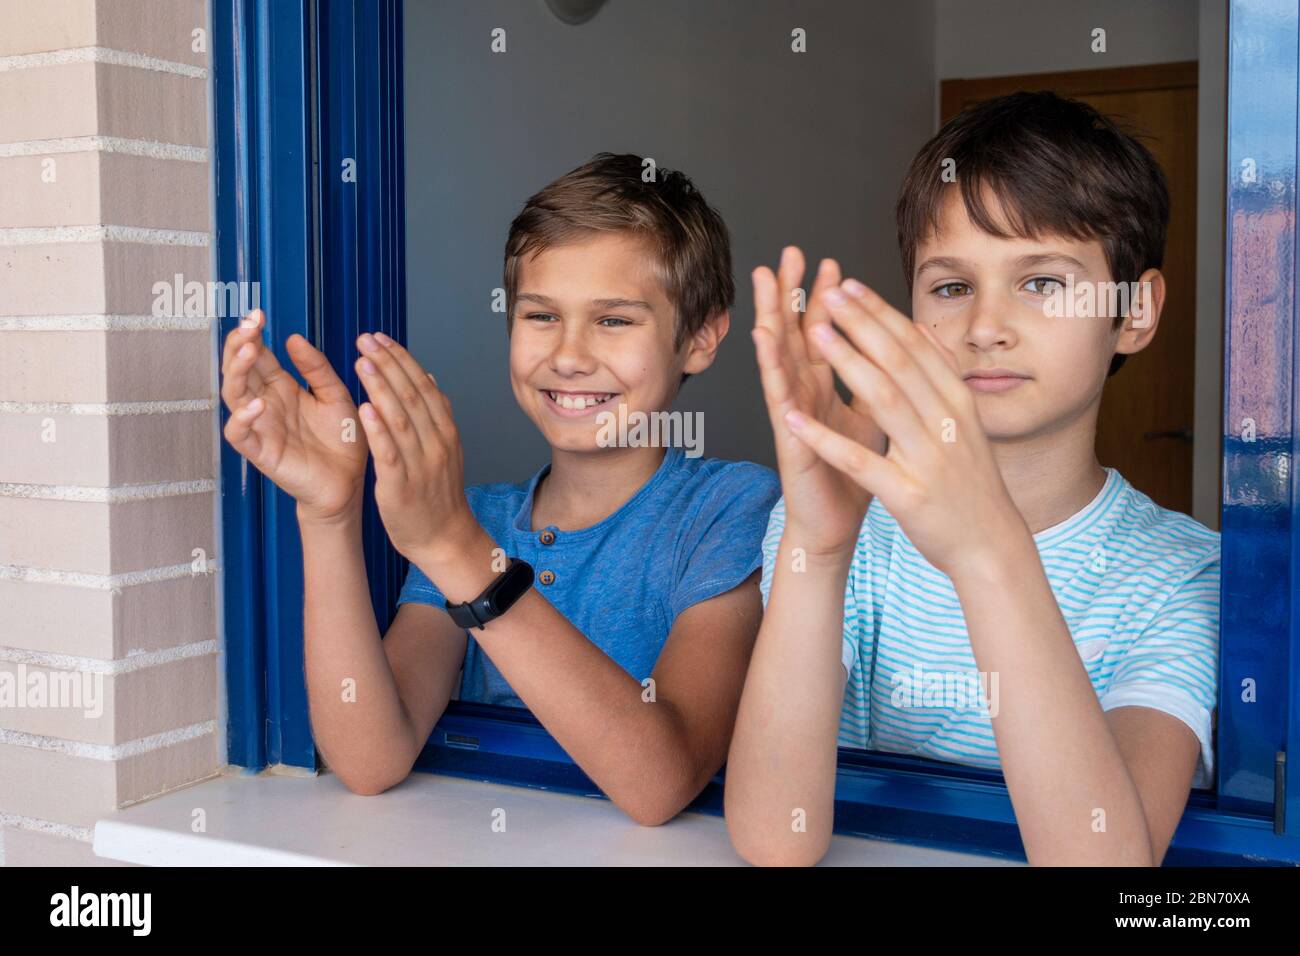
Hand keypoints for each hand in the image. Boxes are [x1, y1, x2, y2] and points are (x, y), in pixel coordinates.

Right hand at [220, 310, 367, 522]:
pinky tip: (256, 404)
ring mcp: (260, 426)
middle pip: (239, 368)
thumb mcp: (335, 395)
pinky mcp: (261, 452)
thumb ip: (316, 368)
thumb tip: (293, 338)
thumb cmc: (341, 440)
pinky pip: (239, 434)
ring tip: (247, 351)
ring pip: (233, 395)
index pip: (257, 354)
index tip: (258, 313)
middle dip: (238, 344)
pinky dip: (242, 418)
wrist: (349, 483)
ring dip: (236, 372)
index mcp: (281, 386)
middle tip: (249, 324)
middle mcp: (265, 402)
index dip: (252, 333)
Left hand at [352, 332, 478, 565]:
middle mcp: (436, 443)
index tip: (381, 338)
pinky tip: (364, 409)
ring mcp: (421, 464)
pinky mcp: (402, 486)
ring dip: (382, 387)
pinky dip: (378, 429)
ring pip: (401, 418)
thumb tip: (429, 378)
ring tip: (363, 362)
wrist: (445, 538)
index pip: (423, 385)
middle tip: (366, 340)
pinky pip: (390, 453)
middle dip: (389, 364)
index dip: (401, 359)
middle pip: (413, 395)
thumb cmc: (439, 496)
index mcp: (445, 431)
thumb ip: (436, 415)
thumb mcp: (444, 450)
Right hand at [752, 247, 885, 555]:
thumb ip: (874, 385)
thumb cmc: (852, 476)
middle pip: (796, 334)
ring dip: (772, 318)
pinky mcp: (790, 439)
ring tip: (765, 286)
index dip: (827, 300)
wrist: (837, 526)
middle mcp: (806, 396)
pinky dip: (773, 369)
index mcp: (827, 389)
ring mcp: (794, 416)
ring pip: (780, 359)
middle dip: (792, 294)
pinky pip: (780, 399)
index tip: (832, 264)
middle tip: (790, 255)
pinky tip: (765, 342)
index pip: (826, 334)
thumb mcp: (871, 421)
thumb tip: (893, 349)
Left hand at [781, 279, 1027, 579]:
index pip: (915, 346)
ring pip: (883, 400)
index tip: (849, 284)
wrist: (991, 544)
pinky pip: (860, 461)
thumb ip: (944, 377)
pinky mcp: (908, 494)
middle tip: (826, 293)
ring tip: (813, 334)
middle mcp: (946, 422)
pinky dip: (826, 438)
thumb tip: (925, 330)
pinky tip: (793, 420)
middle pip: (898, 361)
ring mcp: (928, 458)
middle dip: (861, 324)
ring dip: (847, 363)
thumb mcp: (965, 423)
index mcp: (957, 402)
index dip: (880, 313)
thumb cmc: (969, 482)